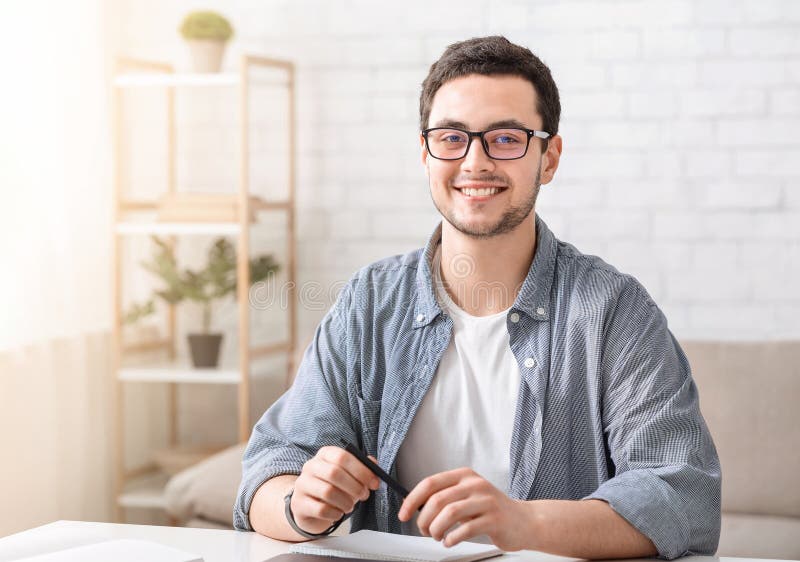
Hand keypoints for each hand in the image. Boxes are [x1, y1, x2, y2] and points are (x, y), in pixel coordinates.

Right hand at [291, 446, 380, 534]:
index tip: (374, 483)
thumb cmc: (333, 487)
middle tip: (364, 496)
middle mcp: (311, 466)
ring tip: (350, 506)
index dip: (361, 470)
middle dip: (354, 487)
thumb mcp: (348, 475)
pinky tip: (338, 513)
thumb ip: (362, 468)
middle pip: (334, 473)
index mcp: (325, 454)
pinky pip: (321, 509)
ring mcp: (302, 484)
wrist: (309, 505)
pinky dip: (335, 513)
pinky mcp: (299, 503)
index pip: (342, 456)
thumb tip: (374, 465)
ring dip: (346, 502)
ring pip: (327, 492)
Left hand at [398, 467, 534, 550]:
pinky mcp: (494, 519)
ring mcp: (486, 501)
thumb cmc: (491, 509)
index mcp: (464, 476)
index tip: (403, 513)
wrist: (524, 521)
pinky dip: (452, 538)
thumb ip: (445, 497)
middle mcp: (475, 485)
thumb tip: (415, 505)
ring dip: (436, 529)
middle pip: (438, 500)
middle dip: (424, 519)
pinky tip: (450, 541)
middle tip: (424, 530)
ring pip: (450, 514)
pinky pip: (465, 529)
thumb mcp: (468, 495)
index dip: (412, 499)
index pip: (430, 483)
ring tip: (437, 536)